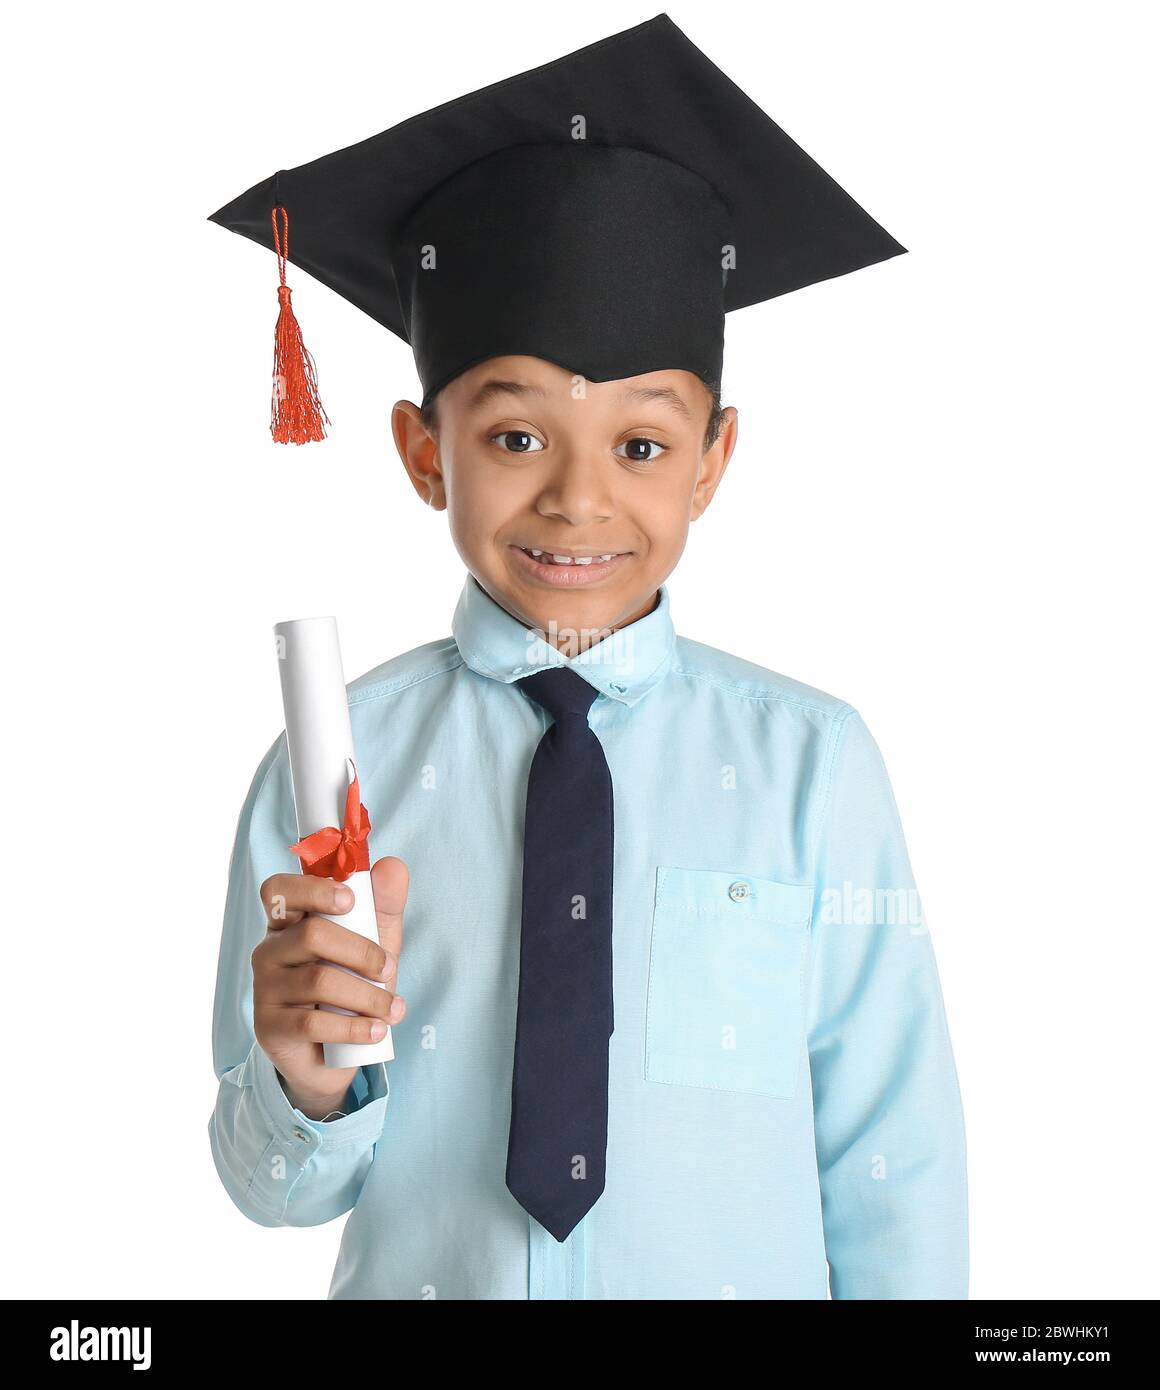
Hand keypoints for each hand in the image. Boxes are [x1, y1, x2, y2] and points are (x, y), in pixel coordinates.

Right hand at [252, 857, 407, 1118]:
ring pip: (319, 981)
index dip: (312, 889)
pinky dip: (354, 1027)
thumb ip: (384, 904)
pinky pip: (313, 1023)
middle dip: (362, 951)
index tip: (350, 900)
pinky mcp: (270, 1027)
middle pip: (312, 934)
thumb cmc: (353, 984)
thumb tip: (393, 865)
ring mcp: (265, 989)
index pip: (278, 890)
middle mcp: (270, 950)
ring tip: (393, 1009)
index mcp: (290, 922)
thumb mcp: (375, 942)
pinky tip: (377, 1030)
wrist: (337, 1051)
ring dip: (368, 995)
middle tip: (389, 969)